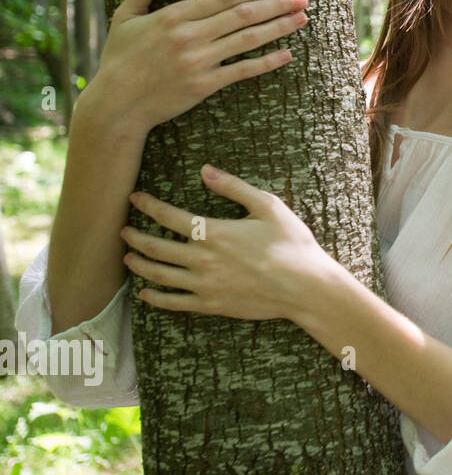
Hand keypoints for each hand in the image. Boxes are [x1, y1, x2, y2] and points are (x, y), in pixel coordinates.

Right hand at [86, 0, 309, 134]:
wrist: (116, 103)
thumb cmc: (119, 58)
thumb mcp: (124, 16)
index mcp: (173, 16)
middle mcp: (189, 36)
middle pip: (242, 15)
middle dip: (276, 4)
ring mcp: (198, 62)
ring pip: (247, 40)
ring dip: (278, 27)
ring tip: (302, 18)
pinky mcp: (204, 86)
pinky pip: (242, 71)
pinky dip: (267, 62)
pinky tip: (287, 54)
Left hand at [119, 164, 339, 323]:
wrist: (305, 287)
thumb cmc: (292, 244)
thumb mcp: (268, 206)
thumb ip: (234, 187)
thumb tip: (205, 170)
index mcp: (215, 232)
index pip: (169, 216)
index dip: (148, 205)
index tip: (135, 198)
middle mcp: (203, 259)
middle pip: (156, 247)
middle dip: (134, 237)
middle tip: (124, 230)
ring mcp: (204, 285)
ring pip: (159, 275)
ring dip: (139, 264)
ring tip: (128, 257)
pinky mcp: (211, 304)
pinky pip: (174, 303)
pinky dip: (155, 298)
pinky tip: (145, 293)